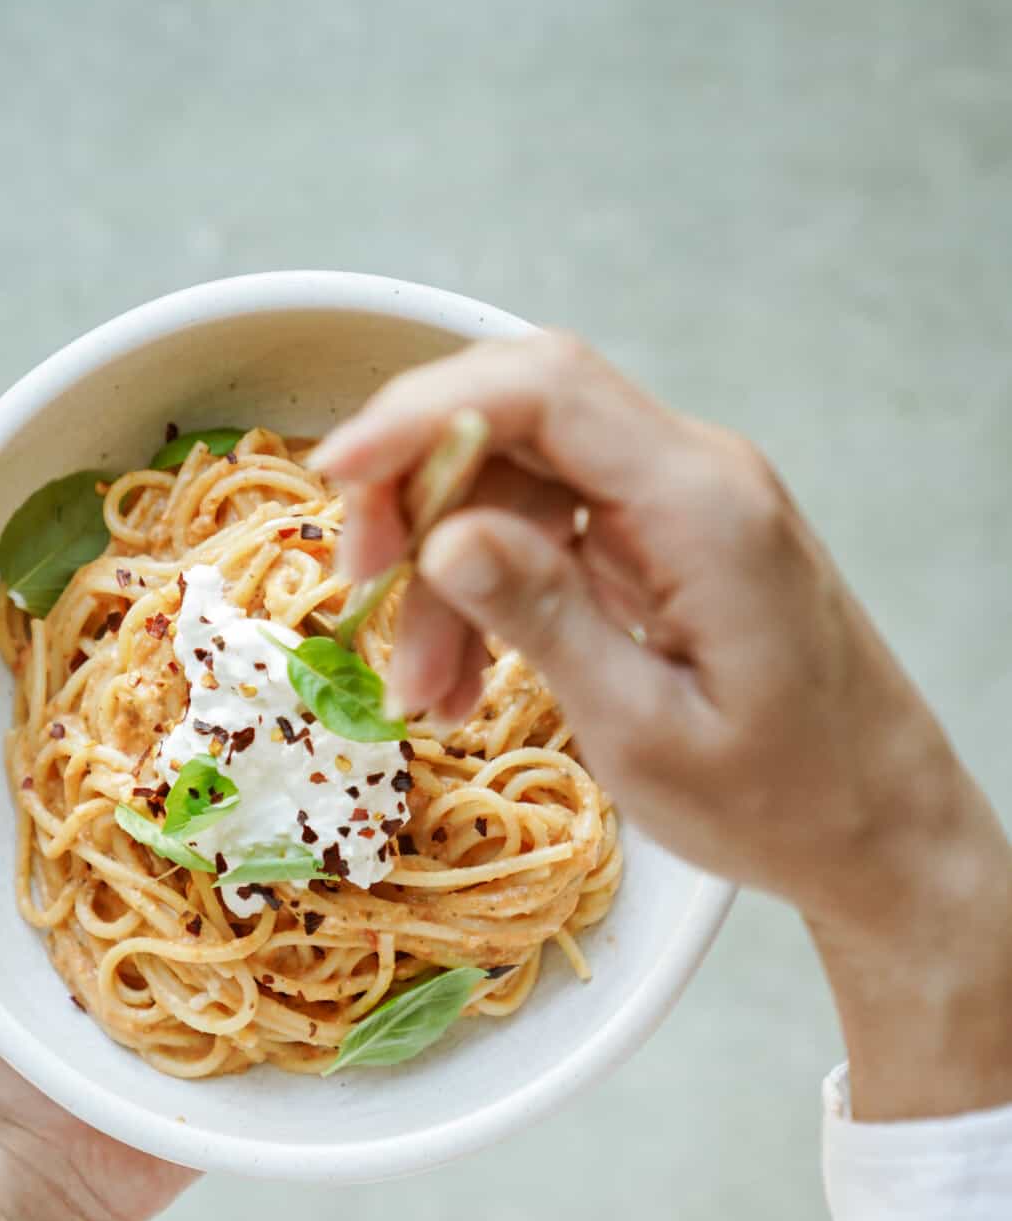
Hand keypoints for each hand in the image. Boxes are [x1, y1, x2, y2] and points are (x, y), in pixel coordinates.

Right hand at [315, 333, 1011, 1118]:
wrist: (883, 831)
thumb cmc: (782, 802)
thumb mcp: (644, 730)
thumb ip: (544, 618)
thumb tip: (444, 534)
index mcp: (701, 505)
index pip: (542, 389)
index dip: (421, 412)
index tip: (336, 476)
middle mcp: (696, 477)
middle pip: (518, 421)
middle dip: (418, 497)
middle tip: (359, 596)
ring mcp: (686, 505)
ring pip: (522, 486)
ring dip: (449, 574)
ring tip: (423, 694)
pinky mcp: (673, 543)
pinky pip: (555, 532)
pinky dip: (494, 592)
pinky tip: (466, 680)